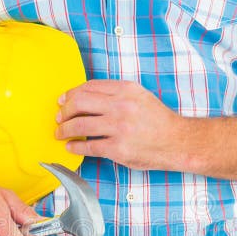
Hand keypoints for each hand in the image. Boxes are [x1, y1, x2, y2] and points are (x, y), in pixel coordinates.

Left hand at [55, 80, 187, 169]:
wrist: (177, 141)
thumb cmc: (158, 120)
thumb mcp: (140, 96)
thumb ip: (116, 93)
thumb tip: (86, 97)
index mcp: (125, 90)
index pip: (89, 87)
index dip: (71, 93)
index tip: (63, 100)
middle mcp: (121, 106)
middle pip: (79, 103)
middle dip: (64, 110)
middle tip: (59, 117)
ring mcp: (119, 128)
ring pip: (80, 125)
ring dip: (64, 129)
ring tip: (60, 133)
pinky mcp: (118, 148)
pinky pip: (88, 146)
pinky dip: (75, 146)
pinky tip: (71, 146)